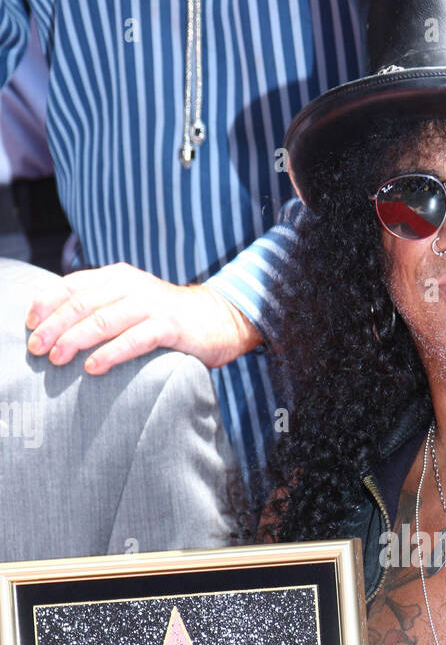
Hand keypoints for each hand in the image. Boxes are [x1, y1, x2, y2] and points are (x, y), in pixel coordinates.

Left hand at [25, 264, 261, 372]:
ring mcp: (150, 305)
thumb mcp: (130, 303)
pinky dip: (111, 353)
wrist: (218, 319)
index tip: (29, 323)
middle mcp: (131, 286)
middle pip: (83, 303)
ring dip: (75, 339)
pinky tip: (93, 367)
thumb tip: (58, 326)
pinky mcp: (169, 327)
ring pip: (104, 319)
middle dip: (54, 325)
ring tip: (57, 359)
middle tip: (36, 348)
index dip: (47, 303)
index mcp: (116, 277)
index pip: (72, 285)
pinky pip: (134, 340)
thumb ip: (100, 306)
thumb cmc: (166, 318)